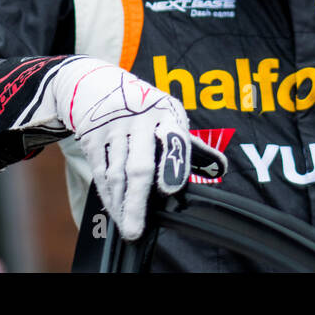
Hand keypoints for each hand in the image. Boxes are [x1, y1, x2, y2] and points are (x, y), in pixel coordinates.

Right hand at [42, 57, 226, 239]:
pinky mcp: (92, 135)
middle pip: (139, 166)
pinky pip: (100, 171)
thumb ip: (192, 146)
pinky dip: (107, 194)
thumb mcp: (169, 117)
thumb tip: (222, 169)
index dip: (172, 165)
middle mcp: (140, 119)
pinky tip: (114, 209)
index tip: (170, 190)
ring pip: (116, 173)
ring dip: (121, 204)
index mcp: (166, 115)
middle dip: (137, 201)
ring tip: (127, 227)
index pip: (173, 140)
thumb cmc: (145, 107)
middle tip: (136, 231)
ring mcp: (113, 127)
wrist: (97, 83)